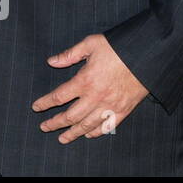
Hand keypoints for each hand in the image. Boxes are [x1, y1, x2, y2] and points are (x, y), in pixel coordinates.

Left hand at [31, 33, 148, 142]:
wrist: (147, 56)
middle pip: (70, 116)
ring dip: (73, 133)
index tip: (36, 107)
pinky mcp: (123, 110)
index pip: (59, 96)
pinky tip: (88, 135)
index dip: (45, 103)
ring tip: (62, 138)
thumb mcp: (91, 44)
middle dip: (55, 123)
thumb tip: (51, 62)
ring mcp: (110, 105)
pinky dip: (96, 132)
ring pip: (87, 125)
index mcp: (84, 80)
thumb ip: (69, 55)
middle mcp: (95, 97)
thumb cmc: (118, 48)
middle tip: (44, 127)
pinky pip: (107, 126)